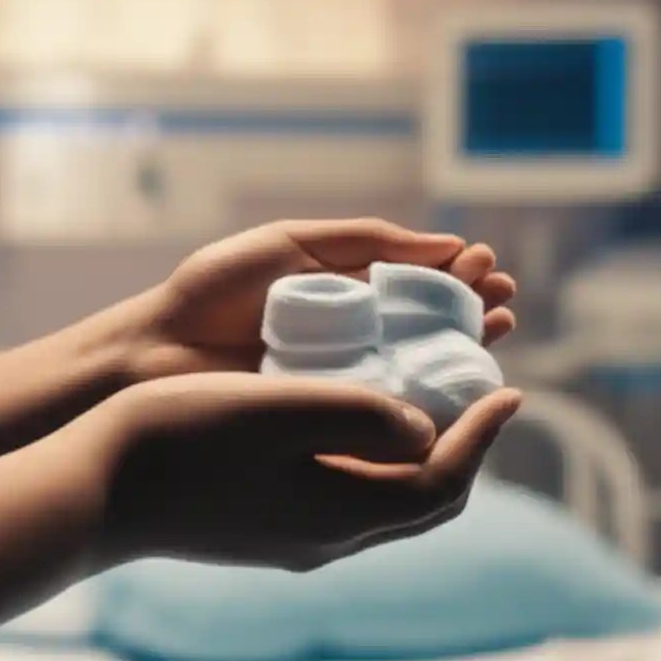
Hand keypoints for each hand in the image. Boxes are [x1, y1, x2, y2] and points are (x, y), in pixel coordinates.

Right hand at [89, 372, 522, 570]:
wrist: (92, 491)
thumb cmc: (182, 439)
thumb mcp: (280, 409)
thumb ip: (362, 415)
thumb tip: (424, 428)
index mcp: (341, 512)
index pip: (443, 482)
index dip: (484, 437)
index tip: (512, 388)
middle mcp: (327, 537)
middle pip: (424, 503)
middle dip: (464, 449)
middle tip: (481, 396)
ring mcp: (293, 538)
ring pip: (388, 502)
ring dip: (422, 455)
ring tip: (432, 401)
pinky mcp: (265, 529)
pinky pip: (350, 499)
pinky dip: (378, 462)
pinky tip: (361, 425)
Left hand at [127, 219, 516, 379]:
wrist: (155, 353)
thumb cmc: (213, 291)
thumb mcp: (292, 243)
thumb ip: (363, 240)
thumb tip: (445, 243)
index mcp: (341, 292)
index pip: (416, 282)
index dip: (457, 275)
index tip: (489, 266)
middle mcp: (351, 338)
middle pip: (428, 326)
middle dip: (472, 311)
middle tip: (505, 302)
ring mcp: (343, 381)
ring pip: (419, 368)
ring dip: (463, 350)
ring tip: (498, 330)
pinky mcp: (331, 420)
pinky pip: (390, 409)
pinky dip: (429, 398)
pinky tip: (461, 383)